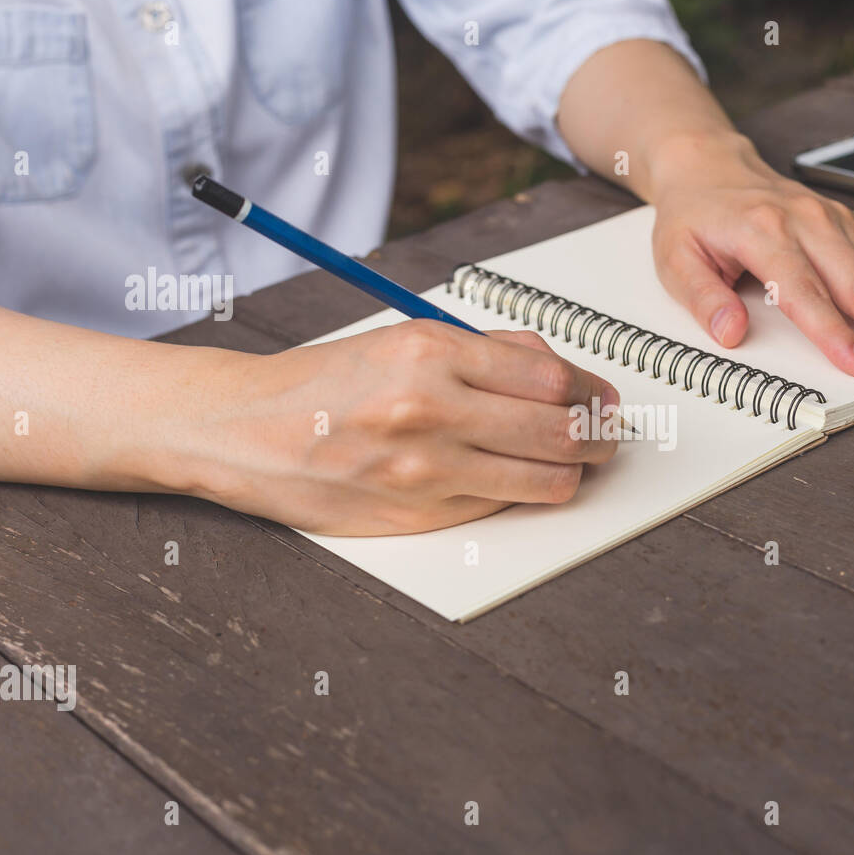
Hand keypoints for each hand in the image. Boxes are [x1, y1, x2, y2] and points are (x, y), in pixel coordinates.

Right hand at [181, 321, 619, 535]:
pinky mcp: (419, 515)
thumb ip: (486, 352)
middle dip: (599, 435)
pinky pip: (501, 508)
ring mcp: (426, 469)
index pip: (552, 377)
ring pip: (546, 480)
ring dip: (573, 473)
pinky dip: (522, 496)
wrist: (247, 430)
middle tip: (606, 435)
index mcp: (431, 351)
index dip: (592, 390)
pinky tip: (517, 481)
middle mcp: (431, 409)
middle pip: (561, 430)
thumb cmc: (329, 382)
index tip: (603, 398)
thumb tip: (559, 370)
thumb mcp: (405, 339)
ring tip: (574, 463)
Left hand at [648, 132, 853, 377]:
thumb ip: (702, 298)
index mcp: (764, 234)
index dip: (836, 334)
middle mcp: (809, 224)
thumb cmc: (694, 217)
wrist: (710, 166)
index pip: (805, 293)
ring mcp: (836, 222)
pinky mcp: (851, 225)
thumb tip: (730, 334)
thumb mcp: (675, 259)